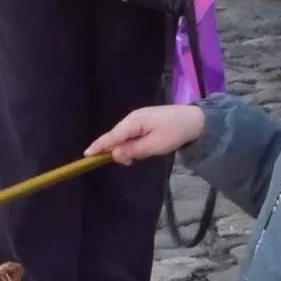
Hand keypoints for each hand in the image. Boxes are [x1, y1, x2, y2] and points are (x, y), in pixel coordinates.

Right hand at [87, 105, 205, 165]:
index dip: (99, 146)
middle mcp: (132, 118)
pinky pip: (131, 135)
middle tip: (130, 162)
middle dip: (117, 151)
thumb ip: (133, 150)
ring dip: (127, 149)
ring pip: (123, 137)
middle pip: (115, 137)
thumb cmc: (175, 133)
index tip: (86, 155)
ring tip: (142, 155)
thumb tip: (114, 154)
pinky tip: (143, 149)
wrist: (194, 120)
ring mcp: (138, 119)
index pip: (111, 136)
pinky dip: (133, 144)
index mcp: (134, 122)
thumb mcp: (154, 146)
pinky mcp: (144, 121)